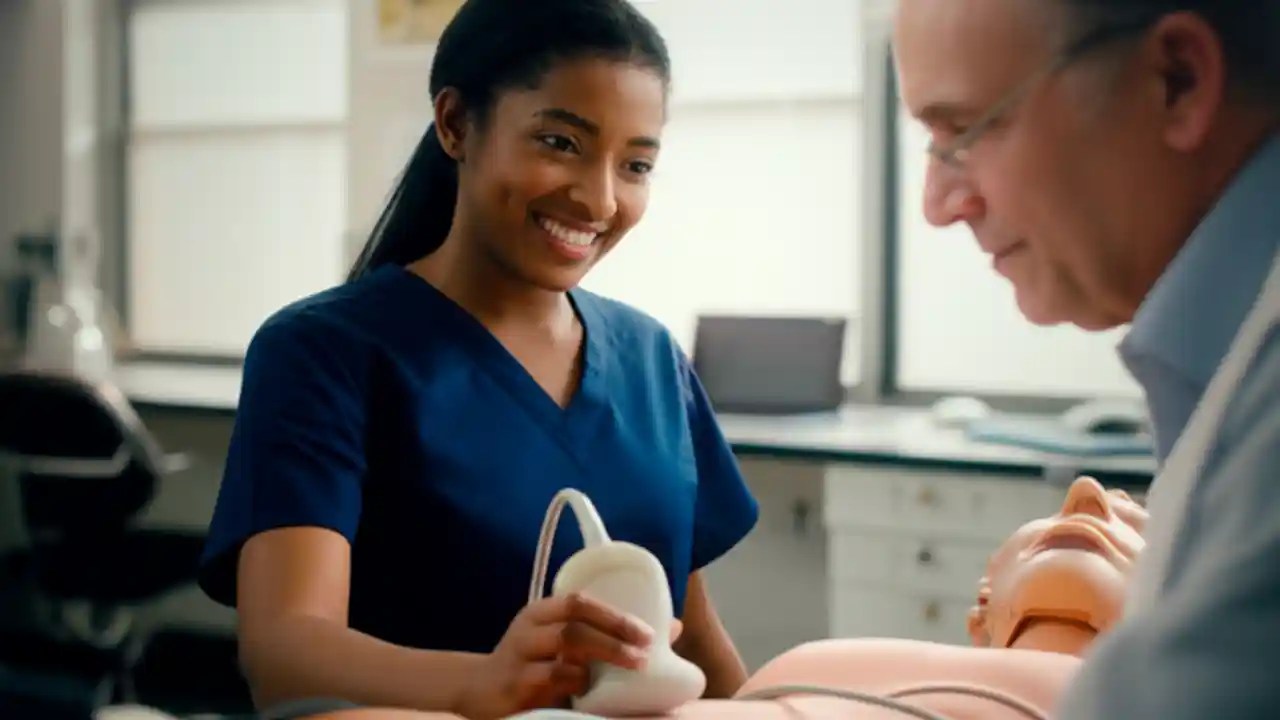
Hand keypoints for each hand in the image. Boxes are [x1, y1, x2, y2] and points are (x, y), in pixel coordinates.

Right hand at [455, 592, 656, 719]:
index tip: (646, 631)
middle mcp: (528, 630)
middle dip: (615, 638)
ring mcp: (519, 658)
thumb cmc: (531, 663)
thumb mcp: (560, 642)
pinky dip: (575, 682)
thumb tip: (671, 629)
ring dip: (601, 659)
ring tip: (629, 668)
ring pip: (564, 650)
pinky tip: (586, 689)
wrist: (478, 689)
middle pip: (574, 626)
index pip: (577, 601)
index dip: (613, 614)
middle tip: (644, 654)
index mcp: (540, 613)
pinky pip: (551, 680)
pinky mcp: (514, 686)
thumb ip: (603, 635)